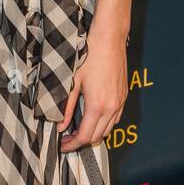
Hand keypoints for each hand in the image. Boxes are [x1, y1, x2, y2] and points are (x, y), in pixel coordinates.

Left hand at [58, 20, 127, 152]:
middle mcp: (112, 107)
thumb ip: (66, 106)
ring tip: (78, 129)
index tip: (62, 146)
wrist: (109, 38)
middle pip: (97, 137)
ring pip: (108, 129)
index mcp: (98, 105)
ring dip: (93, 133)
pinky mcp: (124, 95)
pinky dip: (104, 124)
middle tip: (67, 139)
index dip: (72, 145)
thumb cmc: (89, 55)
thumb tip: (60, 125)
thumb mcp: (73, 81)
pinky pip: (115, 118)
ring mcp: (120, 102)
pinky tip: (93, 117)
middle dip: (81, 142)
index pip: (85, 136)